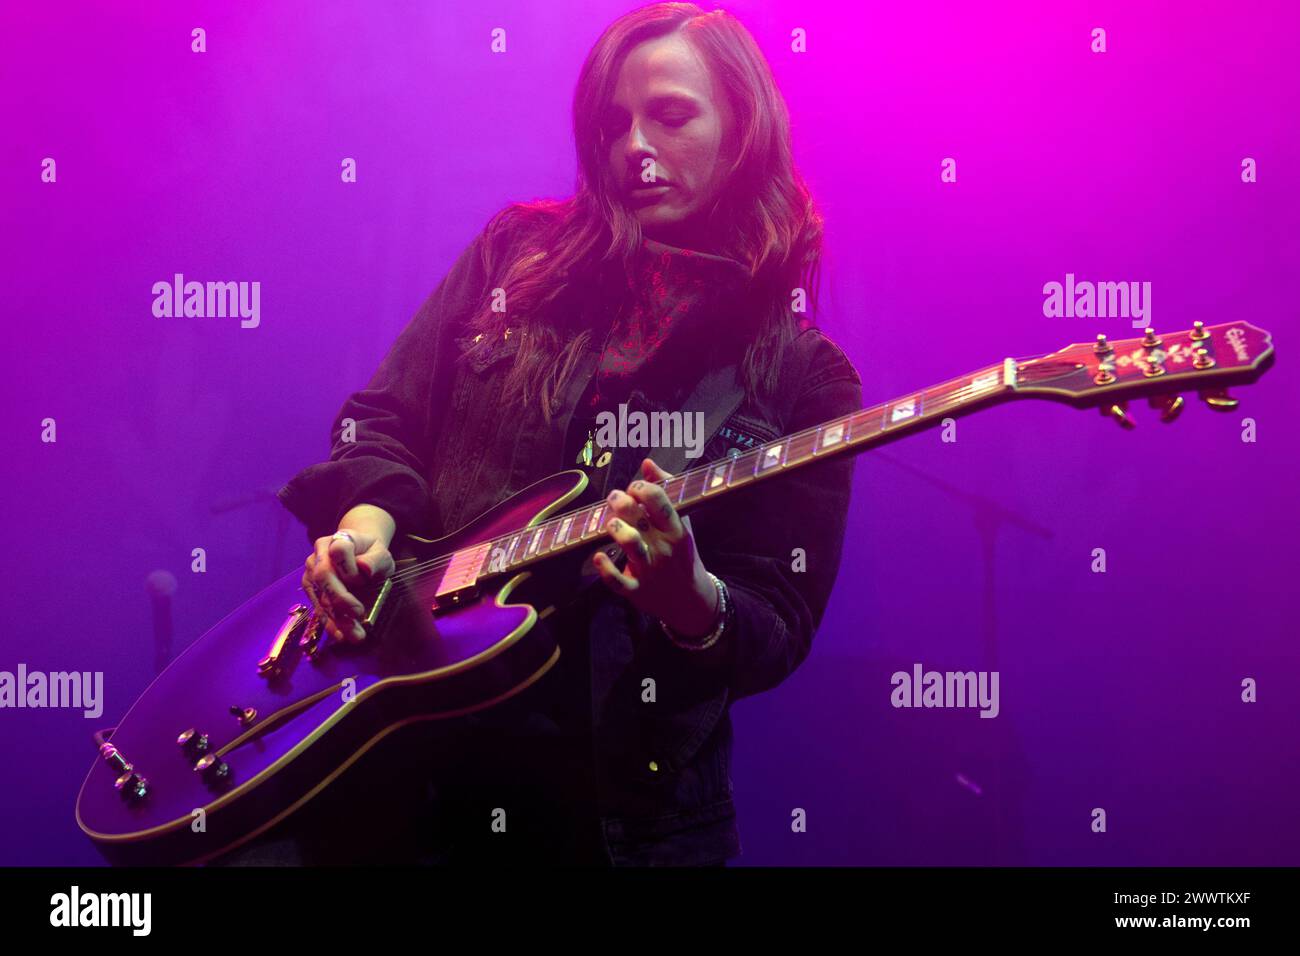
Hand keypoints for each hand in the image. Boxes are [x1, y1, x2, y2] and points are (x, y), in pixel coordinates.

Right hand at [303, 527, 394, 641]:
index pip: (339, 550)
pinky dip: (330, 623)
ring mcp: (311, 572)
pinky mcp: (311, 589)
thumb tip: (363, 568)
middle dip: (340, 598)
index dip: (350, 566)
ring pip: (320, 596)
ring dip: (337, 617)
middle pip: (323, 575)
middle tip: (358, 615)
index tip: (365, 580)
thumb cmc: (371, 554)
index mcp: (338, 540)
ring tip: (354, 635)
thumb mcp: (381, 553)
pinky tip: (341, 635)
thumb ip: (375, 559)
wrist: (360, 555)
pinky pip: (318, 608)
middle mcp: (319, 554)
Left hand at [594, 457, 719, 637]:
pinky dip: (606, 569)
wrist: (690, 598)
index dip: (641, 487)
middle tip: (614, 498)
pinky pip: (617, 581)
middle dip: (620, 501)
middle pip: (638, 518)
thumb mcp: (680, 521)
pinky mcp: (636, 590)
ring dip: (616, 528)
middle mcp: (663, 547)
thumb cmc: (681, 553)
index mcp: (676, 529)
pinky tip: (599, 556)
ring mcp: (650, 570)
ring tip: (611, 523)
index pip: (658, 500)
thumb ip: (664, 490)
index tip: (634, 488)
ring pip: (630, 544)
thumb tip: (647, 463)